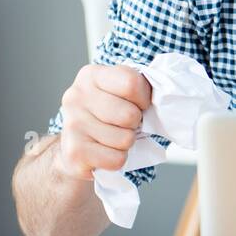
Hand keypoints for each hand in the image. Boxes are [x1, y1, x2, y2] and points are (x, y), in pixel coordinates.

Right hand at [54, 64, 152, 179]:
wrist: (77, 147)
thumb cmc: (107, 116)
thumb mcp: (119, 93)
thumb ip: (137, 88)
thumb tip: (162, 100)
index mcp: (91, 75)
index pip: (131, 83)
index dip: (143, 98)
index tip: (139, 105)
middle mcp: (76, 97)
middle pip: (129, 115)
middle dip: (135, 124)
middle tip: (124, 125)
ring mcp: (72, 125)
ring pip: (125, 140)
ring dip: (126, 143)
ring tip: (113, 138)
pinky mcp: (75, 153)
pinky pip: (116, 159)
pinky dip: (117, 160)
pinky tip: (105, 152)